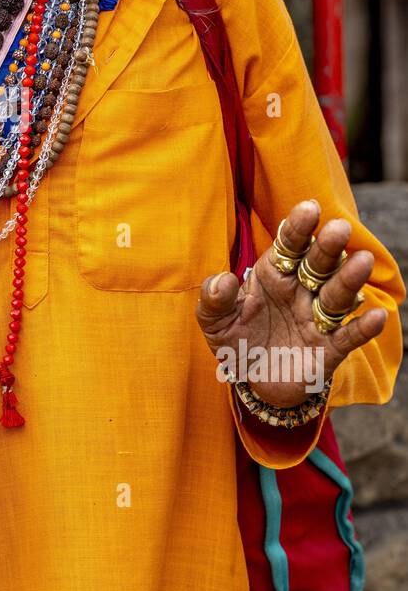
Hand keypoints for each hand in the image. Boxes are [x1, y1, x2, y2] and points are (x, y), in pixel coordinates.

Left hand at [195, 198, 387, 407]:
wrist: (253, 383)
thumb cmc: (236, 341)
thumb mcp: (215, 321)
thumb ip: (213, 298)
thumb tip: (222, 279)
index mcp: (274, 274)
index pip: (289, 245)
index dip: (298, 226)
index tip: (309, 207)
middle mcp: (301, 291)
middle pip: (317, 264)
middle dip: (327, 246)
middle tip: (339, 227)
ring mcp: (317, 319)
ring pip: (337, 295)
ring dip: (349, 279)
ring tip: (361, 261)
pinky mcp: (330, 349)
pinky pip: (349, 336)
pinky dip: (364, 328)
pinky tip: (377, 316)